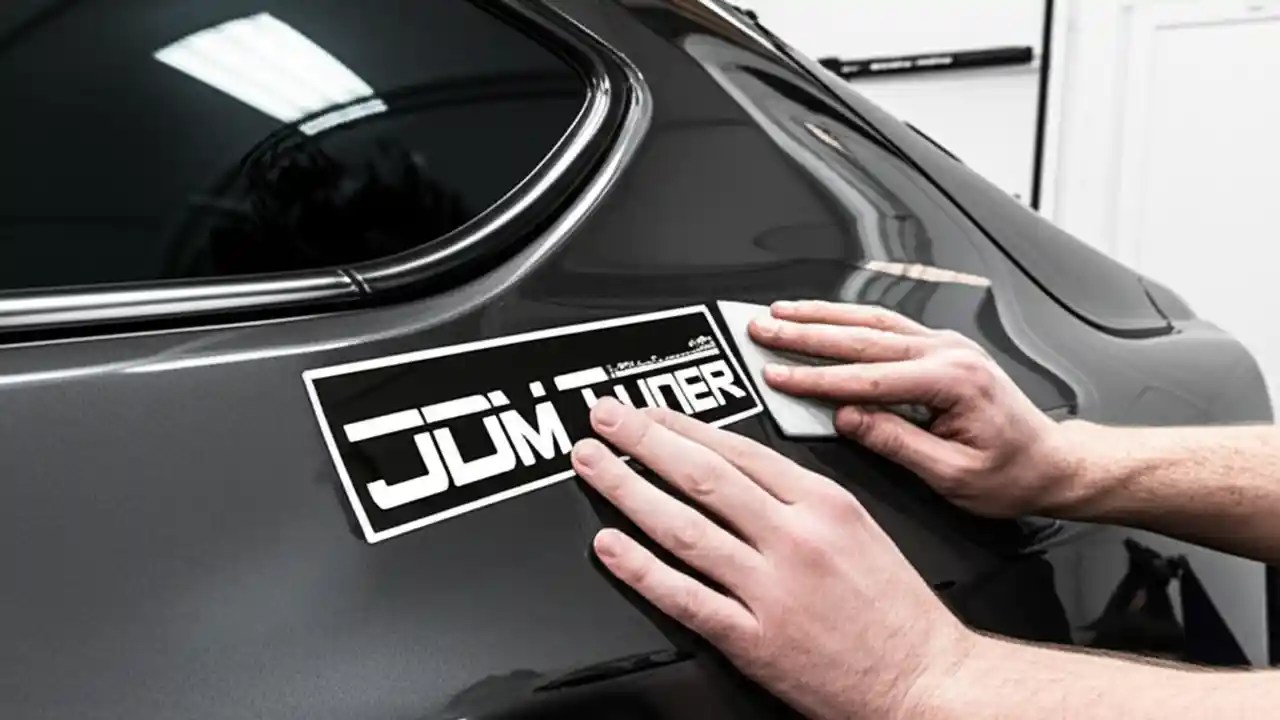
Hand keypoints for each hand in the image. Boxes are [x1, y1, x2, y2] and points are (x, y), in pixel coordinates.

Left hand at [572, 398, 976, 719]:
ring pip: (685, 527)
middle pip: (703, 476)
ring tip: (593, 464)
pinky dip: (642, 568)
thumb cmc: (895, 610)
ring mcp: (772, 590)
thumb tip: (737, 467)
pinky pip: (686, 597)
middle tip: (604, 418)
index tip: (647, 412)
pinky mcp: (755, 640)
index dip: (682, 426)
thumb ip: (800, 496)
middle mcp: (795, 539)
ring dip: (628, 489)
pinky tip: (610, 545)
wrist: (927, 681)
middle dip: (644, 440)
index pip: (737, 450)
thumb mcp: (860, 528)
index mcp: (824, 504)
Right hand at [748, 300, 1078, 518]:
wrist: (1052, 463)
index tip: (777, 374)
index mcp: (950, 382)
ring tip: (780, 313)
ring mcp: (945, 346)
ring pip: (871, 323)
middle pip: (861, 338)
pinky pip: (886, 326)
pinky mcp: (941, 349)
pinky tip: (822, 316)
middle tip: (761, 328)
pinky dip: (848, 319)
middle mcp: (947, 354)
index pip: (866, 377)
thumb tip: (847, 418)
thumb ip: (896, 442)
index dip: (816, 377)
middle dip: (805, 333)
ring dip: (821, 316)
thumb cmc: (1011, 474)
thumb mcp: (952, 473)